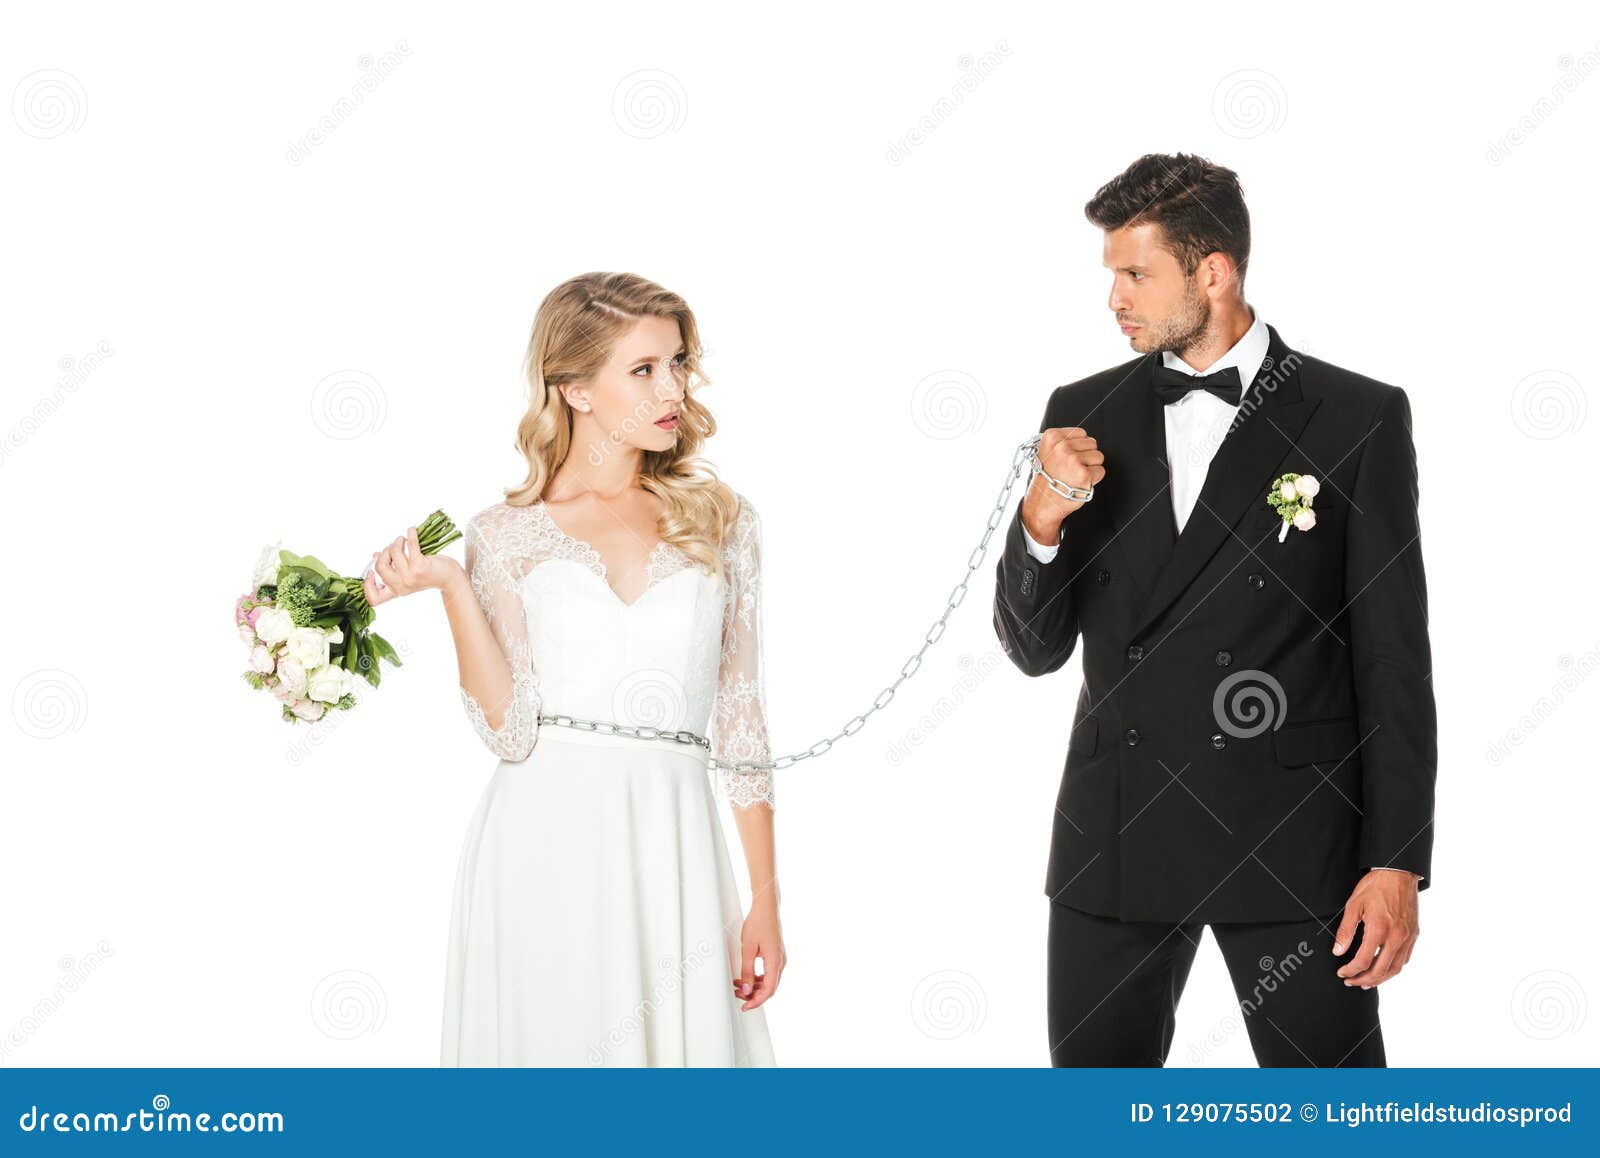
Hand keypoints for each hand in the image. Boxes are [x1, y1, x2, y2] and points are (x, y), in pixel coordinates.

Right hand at [361, 526, 462, 606]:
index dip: (367, 586)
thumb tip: (376, 554)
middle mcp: (402, 586)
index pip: (374, 599)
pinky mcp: (420, 565)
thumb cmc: (428, 575)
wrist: (450, 578)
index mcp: (396, 590)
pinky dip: (410, 534)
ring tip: (403, 540)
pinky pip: (410, 545)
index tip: (371, 572)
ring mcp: (410, 576)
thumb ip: (391, 567)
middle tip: (394, 547)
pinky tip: (412, 531)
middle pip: (379, 567)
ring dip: (397, 541)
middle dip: (384, 552)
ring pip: (393, 553)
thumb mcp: (407, 574)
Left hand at [733, 901, 785, 1010]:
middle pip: (769, 988)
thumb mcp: (748, 949)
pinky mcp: (776, 955)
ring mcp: (780, 958)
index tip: (745, 1007)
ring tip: (738, 985)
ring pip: (769, 981)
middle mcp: (780, 962)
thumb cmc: (758, 923)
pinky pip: (768, 973)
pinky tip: (745, 977)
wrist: (767, 907)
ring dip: (754, 986)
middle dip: (753, 995)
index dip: (756, 1001)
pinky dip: (757, 978)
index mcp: (775, 962)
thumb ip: (746, 971)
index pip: (768, 990)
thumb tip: (746, 990)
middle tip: (738, 996)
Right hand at [1022, 426, 1104, 541]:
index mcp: (1052, 437)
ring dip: (1090, 468)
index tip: (1067, 458)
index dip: (1077, 447)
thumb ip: (1062, 442)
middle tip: (1071, 469)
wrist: (1041, 505)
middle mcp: (1062, 446)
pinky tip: (1079, 483)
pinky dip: (1093, 480)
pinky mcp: (1084, 474)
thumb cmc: (1045, 481)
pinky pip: (1100, 471)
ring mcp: (1073, 460)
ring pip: (1098, 457)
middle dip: (1085, 456)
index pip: (1081, 433)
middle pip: (1092, 443)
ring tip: (1074, 476)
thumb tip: (1082, 437)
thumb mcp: (1046, 452)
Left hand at [1332, 869, 1420, 988]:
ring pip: (1396, 968)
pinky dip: (1393, 968)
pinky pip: (1405, 958)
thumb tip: (1338, 950)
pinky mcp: (1414, 934)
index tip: (1342, 972)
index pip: (1364, 960)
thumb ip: (1346, 930)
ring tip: (1367, 982)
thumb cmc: (1375, 886)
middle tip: (1351, 982)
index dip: (1351, 970)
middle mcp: (1396, 936)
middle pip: (1381, 970)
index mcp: (1379, 929)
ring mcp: (1408, 937)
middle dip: (1364, 979)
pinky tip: (1384, 968)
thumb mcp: (1354, 905)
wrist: (1398, 873)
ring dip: (1381, 978)